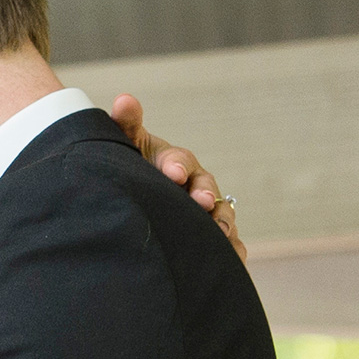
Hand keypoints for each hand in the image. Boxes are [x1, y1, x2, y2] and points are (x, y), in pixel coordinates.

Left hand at [110, 94, 245, 262]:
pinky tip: (233, 258)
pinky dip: (233, 250)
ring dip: (223, 223)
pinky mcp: (212, 238)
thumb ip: (126, 125)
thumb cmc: (134, 167)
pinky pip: (229, 245)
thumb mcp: (127, 145)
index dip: (176, 165)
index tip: (173, 173)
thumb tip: (124, 100)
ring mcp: (207, 212)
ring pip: (222, 215)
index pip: (178, 160)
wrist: (137, 201)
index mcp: (174, 163)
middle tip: (201, 202)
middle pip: (206, 188)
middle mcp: (196, 185)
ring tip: (220, 232)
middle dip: (204, 194)